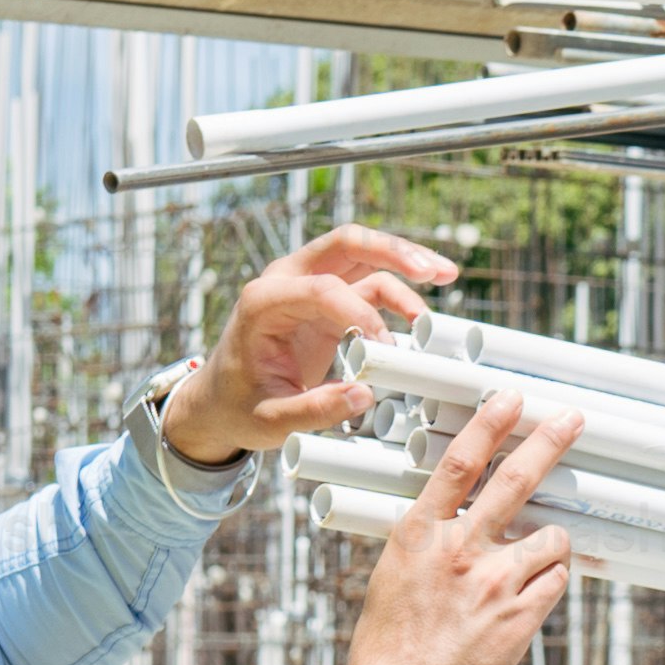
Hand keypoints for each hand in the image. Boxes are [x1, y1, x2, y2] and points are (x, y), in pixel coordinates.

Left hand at [160, 225, 454, 464]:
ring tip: (445, 276)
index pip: (321, 287)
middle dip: (393, 251)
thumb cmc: (239, 407)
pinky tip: (421, 311)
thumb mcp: (271, 420)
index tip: (383, 348)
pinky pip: (367, 283)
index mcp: (263, 301)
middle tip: (434, 270)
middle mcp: (286, 281)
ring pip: (361, 254)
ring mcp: (308, 285)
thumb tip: (365, 396)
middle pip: (345, 243)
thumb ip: (315, 410)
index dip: (359, 313)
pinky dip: (398, 289)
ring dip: (404, 261)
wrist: (220, 403)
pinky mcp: (326, 300)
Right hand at [337, 388, 582, 664]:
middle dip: (549, 442)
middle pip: (516, 480)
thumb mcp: (393, 579)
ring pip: (550, 538)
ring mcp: (494, 582)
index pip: (460, 463)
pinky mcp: (521, 615)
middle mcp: (459, 550)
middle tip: (572, 419)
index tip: (511, 398)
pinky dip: (551, 581)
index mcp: (418, 535)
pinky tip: (532, 595)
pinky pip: (556, 580)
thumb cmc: (388, 647)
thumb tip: (456, 523)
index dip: (490, 424)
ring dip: (550, 543)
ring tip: (531, 563)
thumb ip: (428, 545)